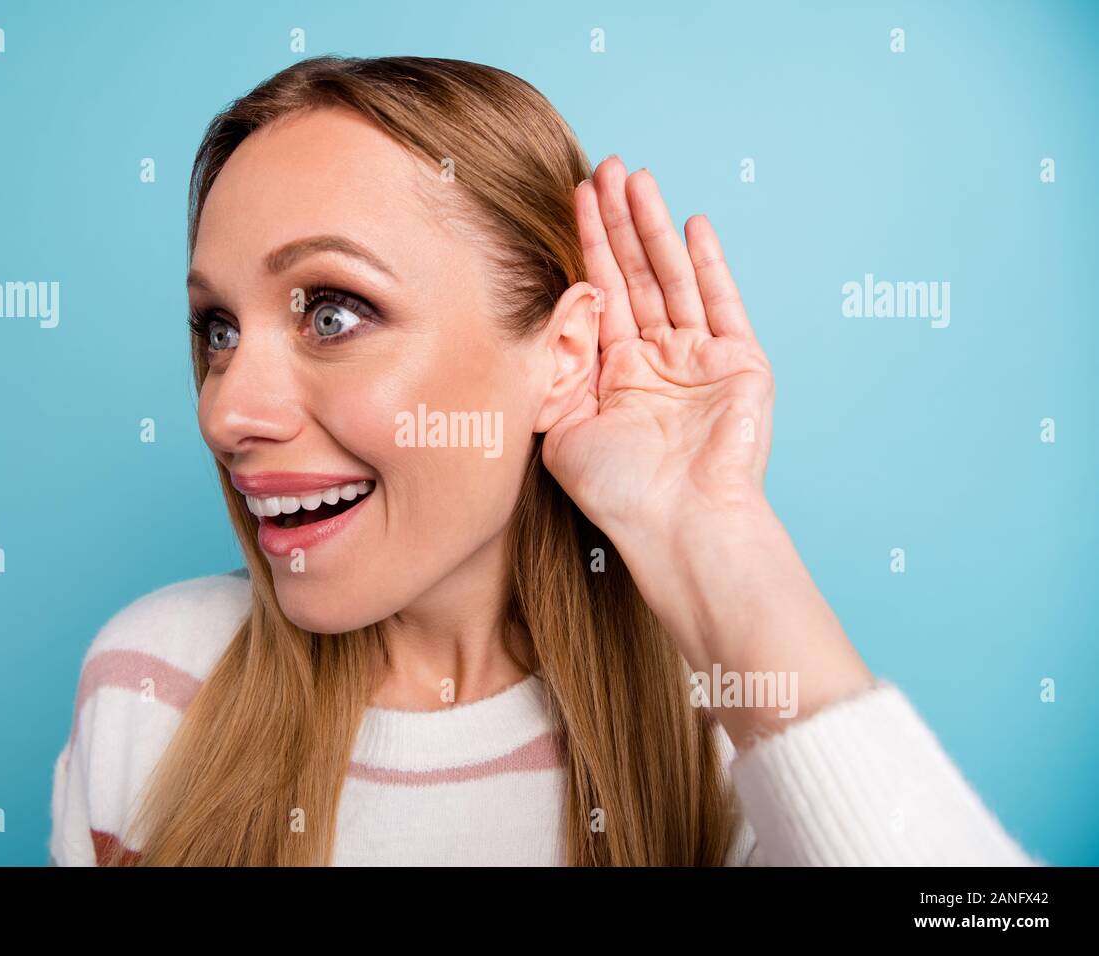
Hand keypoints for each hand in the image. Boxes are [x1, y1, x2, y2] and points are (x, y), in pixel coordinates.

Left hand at [541, 156, 774, 542]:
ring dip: (653, 227)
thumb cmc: (618, 492)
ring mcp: (699, 360)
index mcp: (615, 376)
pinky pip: (722, 302)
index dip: (585, 247)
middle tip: (605, 167)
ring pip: (672, 278)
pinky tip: (692, 223)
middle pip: (634, 275)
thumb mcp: (562, 430)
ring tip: (636, 177)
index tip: (571, 199)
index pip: (598, 295)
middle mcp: (656, 362)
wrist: (679, 526)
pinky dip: (709, 264)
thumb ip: (555, 374)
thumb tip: (545, 324)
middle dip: (618, 222)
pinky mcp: (740, 364)